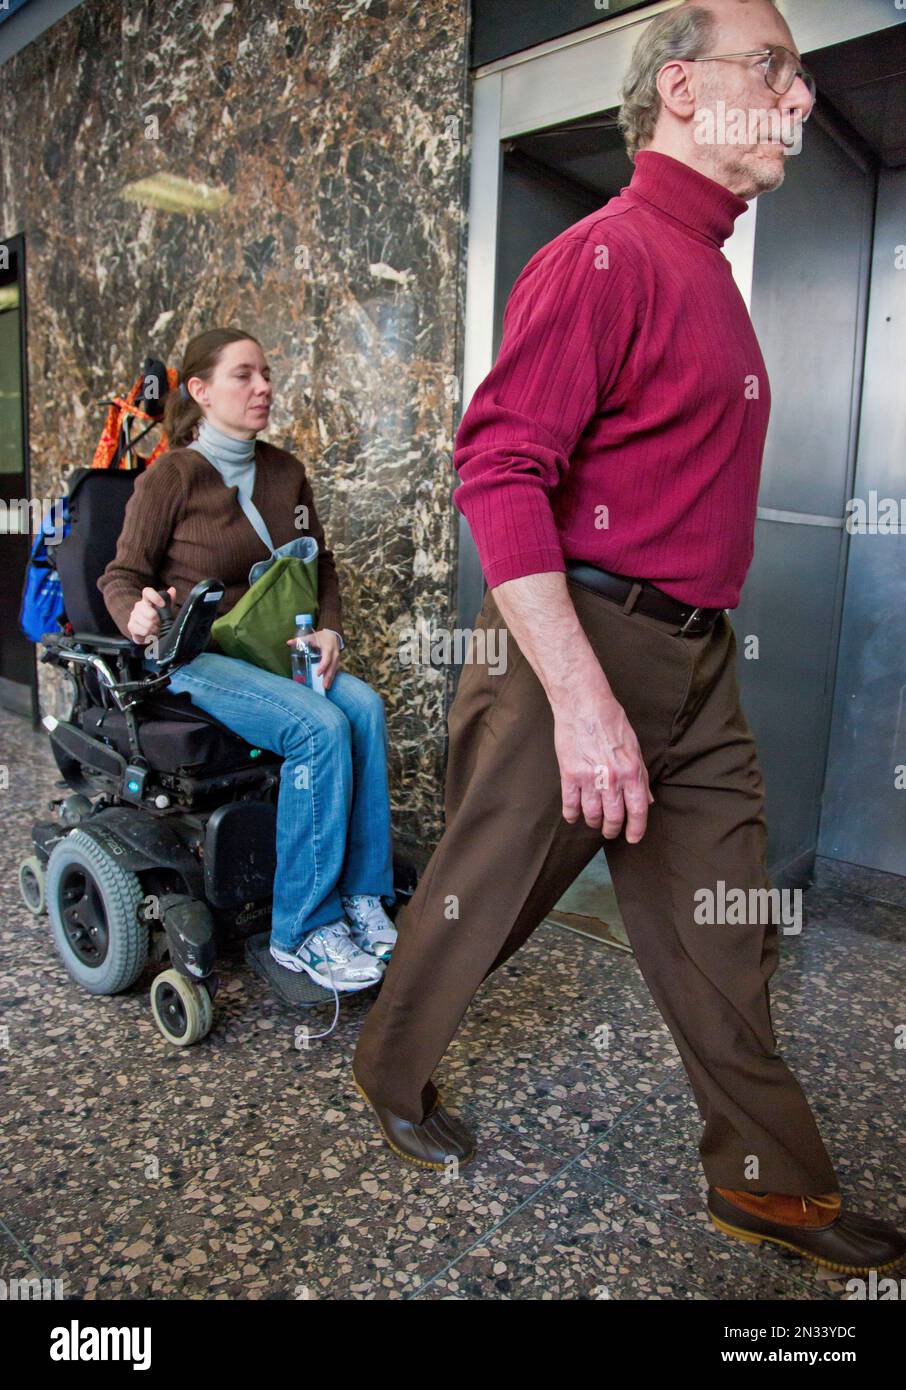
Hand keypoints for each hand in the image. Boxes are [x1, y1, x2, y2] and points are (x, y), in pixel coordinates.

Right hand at [127, 586, 175, 644]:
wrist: (151, 633)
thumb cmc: (159, 620)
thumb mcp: (167, 610)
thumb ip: (170, 600)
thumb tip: (172, 590)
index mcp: (147, 600)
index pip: (147, 592)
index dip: (155, 597)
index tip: (162, 605)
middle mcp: (139, 606)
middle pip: (148, 611)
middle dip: (157, 619)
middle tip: (159, 622)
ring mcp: (133, 615)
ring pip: (147, 623)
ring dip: (154, 628)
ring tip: (155, 628)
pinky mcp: (130, 626)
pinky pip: (143, 631)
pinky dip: (149, 634)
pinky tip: (149, 633)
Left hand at [285, 628, 340, 689]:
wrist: (332, 635)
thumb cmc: (320, 637)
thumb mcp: (311, 637)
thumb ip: (300, 640)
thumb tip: (288, 642)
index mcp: (328, 647)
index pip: (327, 658)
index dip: (323, 666)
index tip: (317, 674)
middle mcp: (334, 654)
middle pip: (332, 666)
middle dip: (328, 676)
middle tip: (324, 685)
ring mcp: (337, 658)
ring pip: (334, 669)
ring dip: (330, 678)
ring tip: (326, 687)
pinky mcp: (337, 662)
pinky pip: (335, 670)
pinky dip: (331, 677)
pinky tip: (327, 683)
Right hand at [552, 685, 653, 843]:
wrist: (583, 705)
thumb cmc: (611, 721)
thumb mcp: (634, 747)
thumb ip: (640, 775)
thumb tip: (647, 799)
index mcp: (631, 772)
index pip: (638, 810)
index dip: (636, 829)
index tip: (633, 838)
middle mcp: (612, 779)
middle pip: (613, 818)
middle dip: (612, 830)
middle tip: (610, 832)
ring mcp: (589, 779)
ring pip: (592, 815)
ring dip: (593, 822)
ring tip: (594, 821)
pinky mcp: (569, 775)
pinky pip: (570, 804)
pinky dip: (572, 814)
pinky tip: (573, 816)